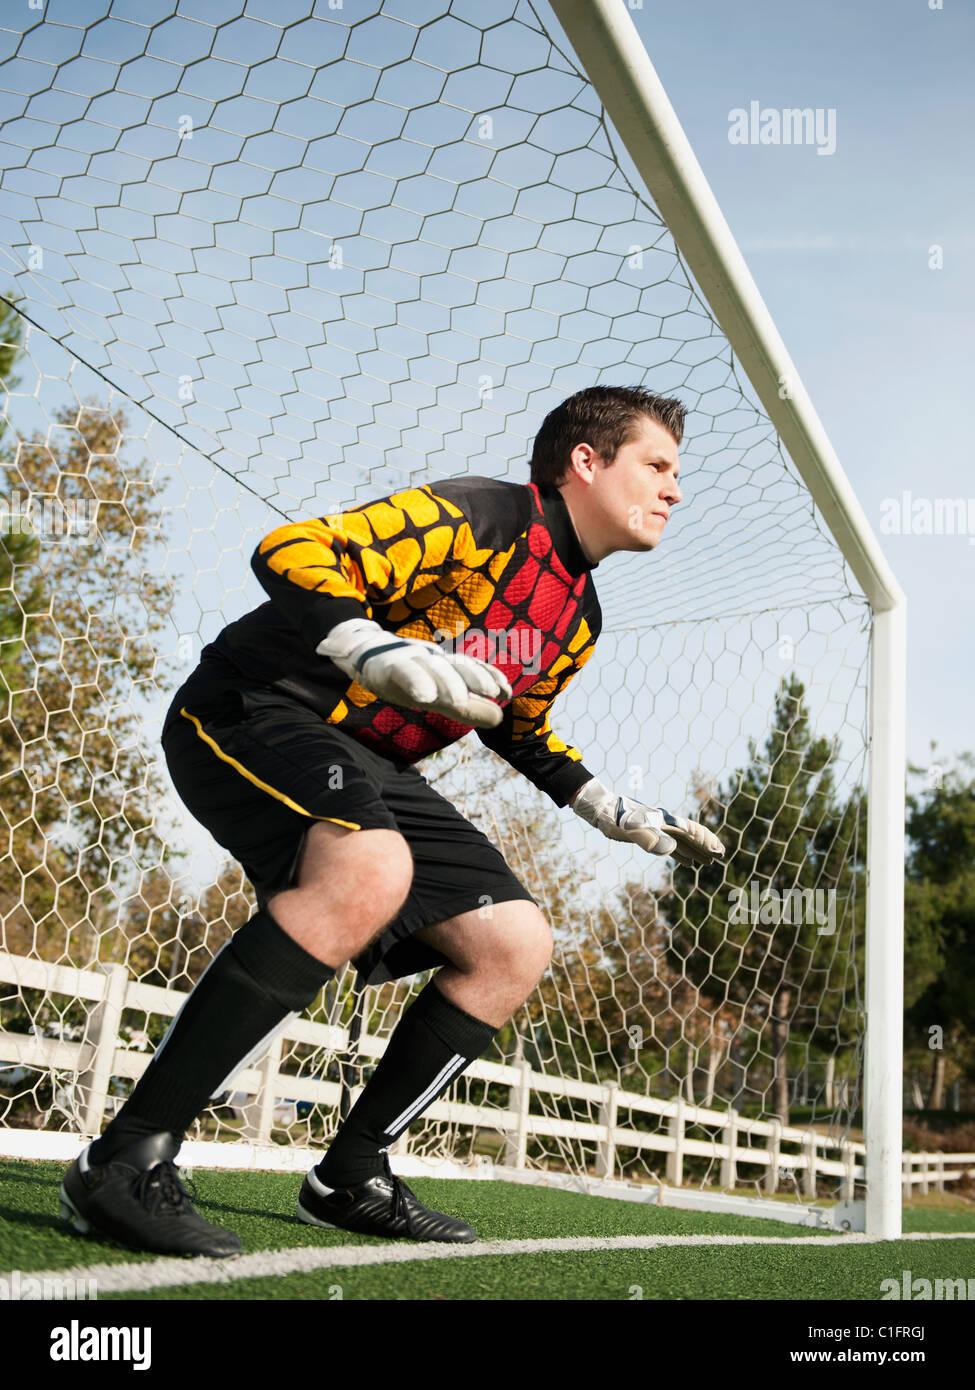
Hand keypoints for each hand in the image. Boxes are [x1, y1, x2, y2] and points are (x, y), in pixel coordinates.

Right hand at [316, 618, 511, 728]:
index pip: (472, 669)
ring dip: (447, 681)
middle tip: (492, 692)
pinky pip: (404, 672)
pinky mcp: (388, 666)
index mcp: (445, 667)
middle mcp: (432, 660)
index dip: (490, 677)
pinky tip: (424, 696)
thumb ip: (467, 707)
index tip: (507, 693)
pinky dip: (415, 681)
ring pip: (432, 667)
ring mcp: (410, 660)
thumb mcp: (438, 695)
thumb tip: (500, 717)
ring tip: (458, 699)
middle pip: (457, 666)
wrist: (365, 654)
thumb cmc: (407, 677)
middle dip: (476, 677)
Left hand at [570, 778, 724, 865]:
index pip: (692, 833)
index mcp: (666, 822)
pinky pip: (673, 845)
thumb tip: (671, 850)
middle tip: (721, 856)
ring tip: (709, 860)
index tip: (719, 852)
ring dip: (697, 850)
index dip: (705, 842)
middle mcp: (666, 825)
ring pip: (684, 841)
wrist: (604, 812)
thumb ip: (652, 840)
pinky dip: (682, 853)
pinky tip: (687, 863)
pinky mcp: (652, 834)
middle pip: (692, 836)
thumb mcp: (633, 830)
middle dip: (706, 846)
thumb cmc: (618, 820)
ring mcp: (660, 829)